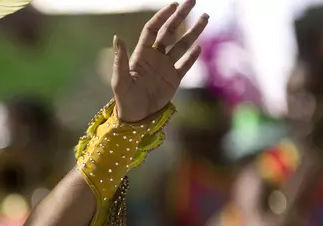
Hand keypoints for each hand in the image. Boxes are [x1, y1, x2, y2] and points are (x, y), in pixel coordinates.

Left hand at [112, 0, 208, 122]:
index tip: (174, 5)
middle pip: (170, 32)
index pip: (153, 29)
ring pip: (182, 45)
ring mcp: (166, 67)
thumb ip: (120, 59)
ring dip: (193, 32)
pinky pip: (185, 64)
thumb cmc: (124, 99)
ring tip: (205, 17)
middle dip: (181, 16)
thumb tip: (117, 38)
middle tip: (192, 1)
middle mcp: (155, 57)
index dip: (162, 16)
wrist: (136, 118)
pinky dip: (192, 56)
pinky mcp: (174, 79)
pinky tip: (199, 47)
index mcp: (141, 55)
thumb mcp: (120, 80)